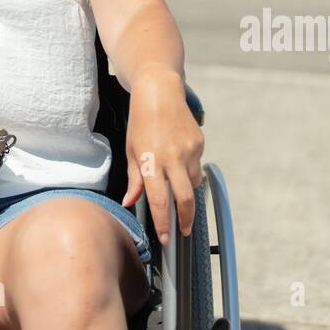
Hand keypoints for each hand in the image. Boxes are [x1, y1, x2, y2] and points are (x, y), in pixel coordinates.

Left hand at [120, 68, 203, 245]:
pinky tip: (179, 159)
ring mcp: (189, 150)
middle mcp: (172, 157)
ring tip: (175, 184)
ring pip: (193, 183)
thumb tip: (129, 202)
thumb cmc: (141, 121)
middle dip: (185, 220)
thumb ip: (134, 179)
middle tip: (182, 230)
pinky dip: (189, 170)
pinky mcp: (199, 143)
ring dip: (186, 191)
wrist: (159, 91)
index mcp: (151, 161)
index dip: (163, 223)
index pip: (159, 200)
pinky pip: (197, 166)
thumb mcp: (131, 150)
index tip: (166, 238)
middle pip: (184, 199)